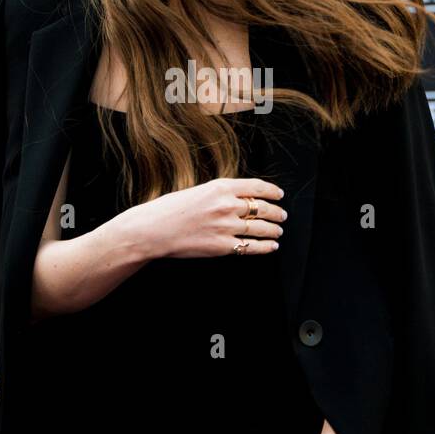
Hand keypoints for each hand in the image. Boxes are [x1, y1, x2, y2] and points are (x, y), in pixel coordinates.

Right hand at [123, 176, 286, 259]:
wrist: (152, 230)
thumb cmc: (167, 210)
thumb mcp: (196, 191)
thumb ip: (218, 194)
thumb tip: (238, 199)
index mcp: (220, 187)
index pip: (256, 186)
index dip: (272, 191)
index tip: (279, 194)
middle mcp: (227, 205)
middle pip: (262, 207)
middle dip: (276, 212)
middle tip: (281, 215)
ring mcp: (226, 226)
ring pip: (261, 227)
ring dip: (274, 230)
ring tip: (278, 231)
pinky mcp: (223, 246)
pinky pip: (252, 247)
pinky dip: (265, 247)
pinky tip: (271, 246)